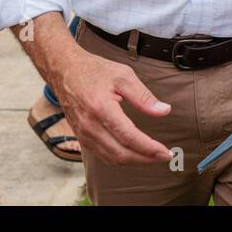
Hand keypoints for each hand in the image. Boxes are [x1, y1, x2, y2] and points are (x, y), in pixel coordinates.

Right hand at [52, 48, 173, 165]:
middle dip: (145, 159)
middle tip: (164, 156)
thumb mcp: (123, 76)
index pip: (129, 137)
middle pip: (121, 153)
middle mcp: (90, 126)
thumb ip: (143, 96)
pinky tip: (133, 154)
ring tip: (153, 157)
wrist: (64, 70)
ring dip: (134, 161)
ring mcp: (83, 134)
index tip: (166, 152)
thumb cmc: (94, 70)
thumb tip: (164, 111)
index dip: (149, 148)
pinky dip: (120, 159)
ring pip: (111, 158)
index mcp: (101, 109)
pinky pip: (102, 155)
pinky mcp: (81, 137)